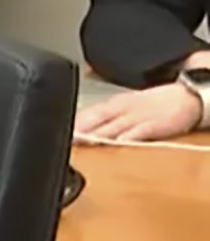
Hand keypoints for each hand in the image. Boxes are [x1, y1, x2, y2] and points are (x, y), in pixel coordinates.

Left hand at [75, 83, 203, 142]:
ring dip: (97, 136)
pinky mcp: (154, 125)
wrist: (186, 97)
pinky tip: (117, 143)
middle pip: (95, 121)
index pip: (86, 114)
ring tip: (82, 143)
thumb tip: (79, 131)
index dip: (70, 125)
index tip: (53, 133)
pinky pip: (139, 131)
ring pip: (113, 126)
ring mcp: (137, 117)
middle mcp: (121, 110)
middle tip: (63, 140)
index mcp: (113, 105)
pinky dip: (127, 138)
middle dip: (79, 131)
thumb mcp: (124, 106)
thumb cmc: (153, 105)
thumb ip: (103, 119)